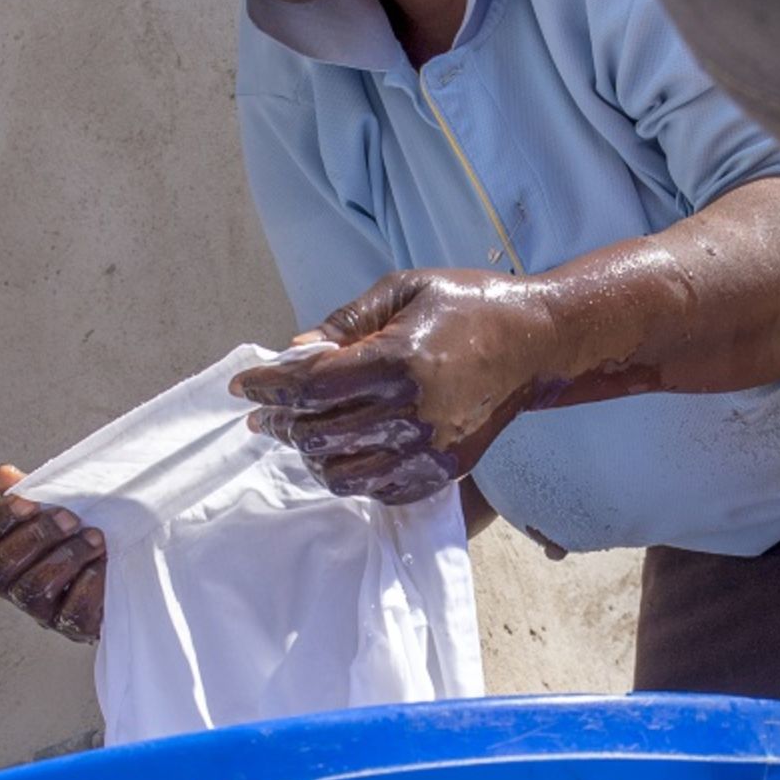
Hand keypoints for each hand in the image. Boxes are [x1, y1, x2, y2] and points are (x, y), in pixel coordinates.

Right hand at [0, 465, 104, 643]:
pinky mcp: (71, 626)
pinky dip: (88, 585)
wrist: (128, 565)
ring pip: (32, 590)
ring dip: (65, 558)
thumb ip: (31, 492)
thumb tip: (5, 474)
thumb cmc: (81, 534)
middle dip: (34, 538)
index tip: (28, 502)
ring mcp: (39, 610)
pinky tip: (102, 564)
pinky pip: (71, 614)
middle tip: (70, 518)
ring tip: (95, 537)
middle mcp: (11, 585)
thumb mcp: (58, 507)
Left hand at [229, 269, 558, 503]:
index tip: (244, 387)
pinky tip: (344, 451)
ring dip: (311, 454)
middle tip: (266, 413)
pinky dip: (350, 474)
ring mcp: (429, 449)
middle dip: (280, 423)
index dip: (268, 388)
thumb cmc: (466, 306)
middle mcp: (412, 411)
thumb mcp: (404, 290)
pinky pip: (377, 490)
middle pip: (317, 434)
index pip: (309, 386)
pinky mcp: (443, 472)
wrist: (535, 344)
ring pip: (340, 472)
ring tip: (303, 434)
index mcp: (398, 360)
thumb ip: (346, 322)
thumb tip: (294, 352)